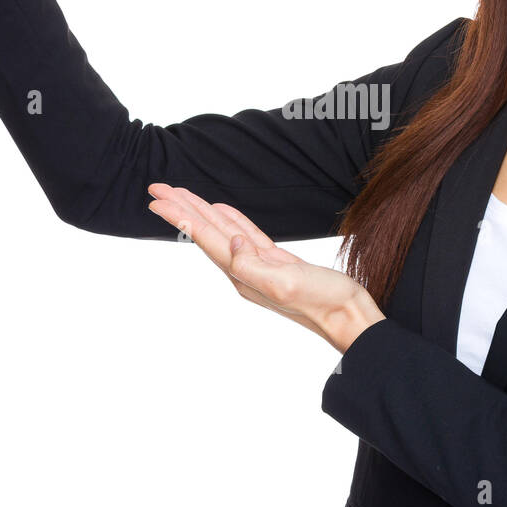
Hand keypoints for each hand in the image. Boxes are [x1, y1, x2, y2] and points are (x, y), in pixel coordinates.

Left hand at [146, 184, 384, 353]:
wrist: (349, 318)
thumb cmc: (323, 303)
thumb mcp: (285, 284)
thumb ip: (253, 265)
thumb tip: (232, 241)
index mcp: (243, 274)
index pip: (204, 238)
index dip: (180, 216)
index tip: (157, 199)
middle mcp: (245, 271)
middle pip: (206, 232)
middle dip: (181, 209)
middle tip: (157, 188)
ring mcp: (260, 267)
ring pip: (223, 231)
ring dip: (201, 212)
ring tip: (181, 195)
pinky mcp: (277, 263)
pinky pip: (247, 235)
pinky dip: (232, 220)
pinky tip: (222, 211)